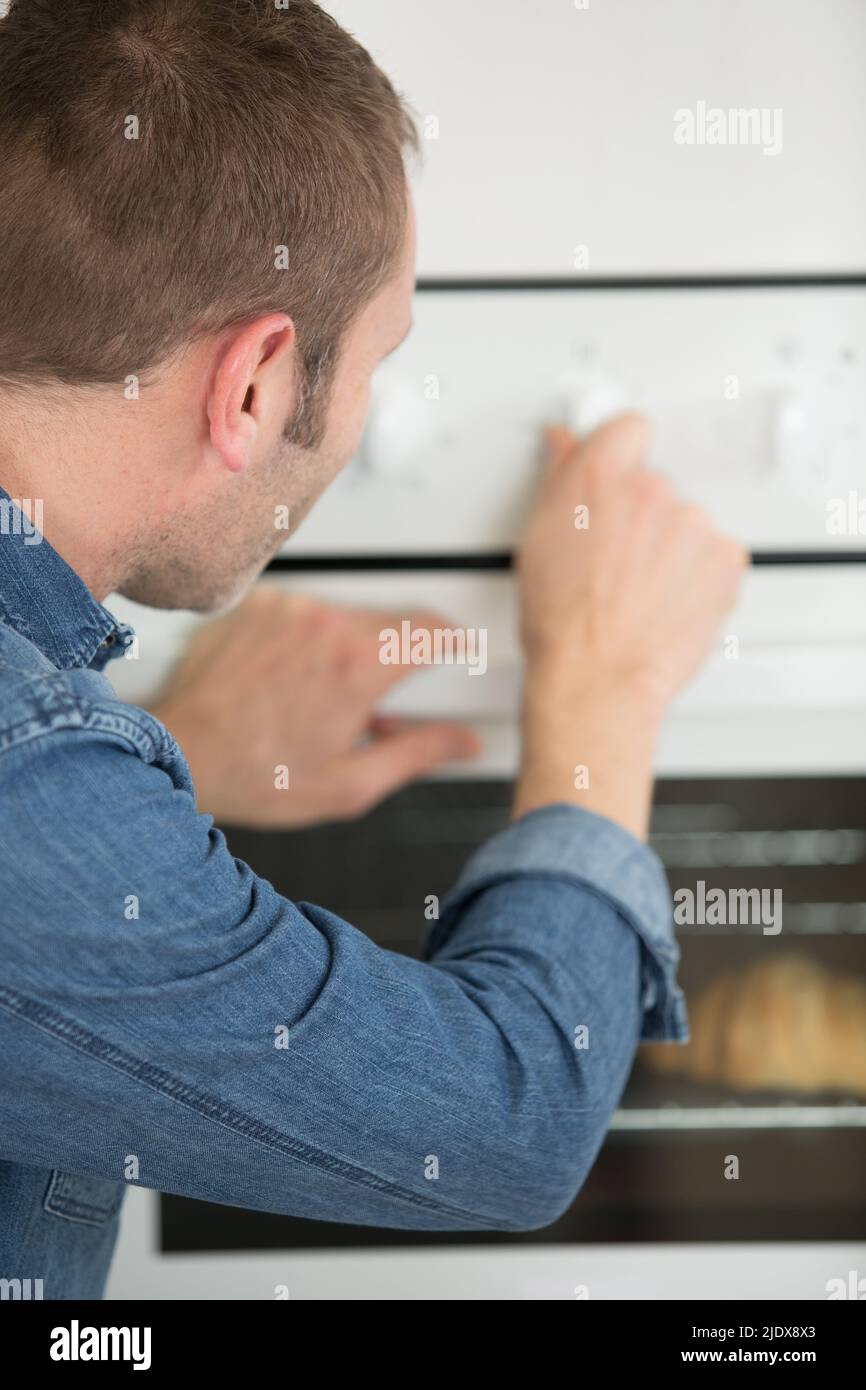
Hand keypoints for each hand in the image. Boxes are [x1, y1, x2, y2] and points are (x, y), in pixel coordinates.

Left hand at [150, 589, 479, 827]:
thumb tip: (461, 743)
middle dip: (395, 660)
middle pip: (390, 623)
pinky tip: (291, 683)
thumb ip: (417, 755)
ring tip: (321, 701)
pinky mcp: (260, 606)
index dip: (455, 641)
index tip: (461, 650)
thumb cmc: (254, 775)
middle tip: (378, 704)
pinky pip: (306, 615)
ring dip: (348, 650)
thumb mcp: (349, 784)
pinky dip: (309, 642)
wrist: (179, 752)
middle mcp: (325, 624)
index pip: (432, 629)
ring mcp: (288, 610)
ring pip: (347, 618)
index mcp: (357, 665)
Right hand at [514, 416, 746, 835]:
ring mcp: (692, 525)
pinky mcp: (725, 559)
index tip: (619, 471)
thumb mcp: (537, 540)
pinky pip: (717, 555)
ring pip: (687, 524)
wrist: (596, 679)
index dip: (622, 452)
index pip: (629, 427)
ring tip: (641, 591)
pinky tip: (669, 601)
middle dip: (642, 515)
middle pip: (657, 485)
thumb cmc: (561, 624)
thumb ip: (559, 478)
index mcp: (598, 478)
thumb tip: (566, 444)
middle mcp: (650, 492)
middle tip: (619, 560)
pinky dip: (700, 577)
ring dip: (673, 548)